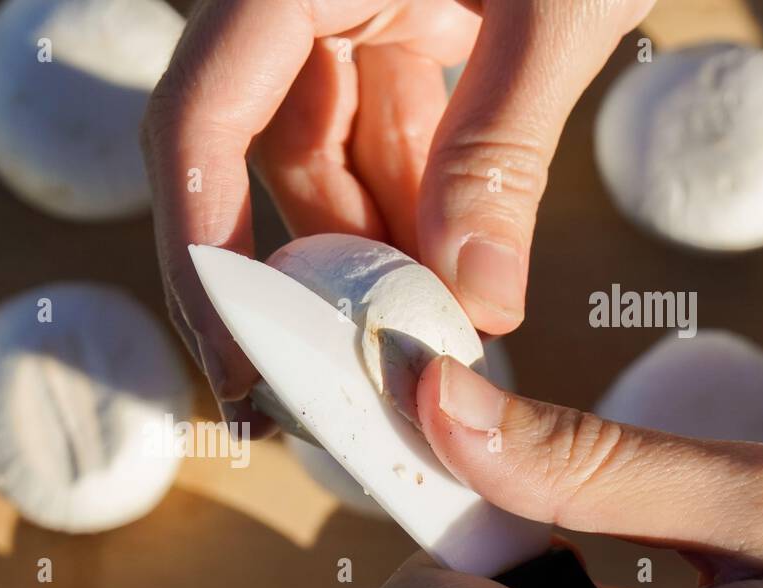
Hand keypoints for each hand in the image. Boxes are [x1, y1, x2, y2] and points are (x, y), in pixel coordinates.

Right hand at [141, 0, 653, 429]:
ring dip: (373, 250)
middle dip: (310, 269)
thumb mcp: (560, 0)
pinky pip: (383, 133)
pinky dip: (414, 206)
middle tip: (342, 374)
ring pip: (326, 158)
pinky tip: (452, 272)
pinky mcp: (400, 21)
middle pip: (260, 158)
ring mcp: (348, 6)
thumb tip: (475, 304)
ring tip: (424, 332)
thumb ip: (504, 150)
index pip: (201, 120)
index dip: (202, 247)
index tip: (236, 353)